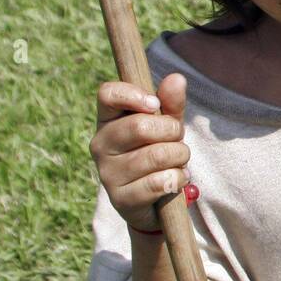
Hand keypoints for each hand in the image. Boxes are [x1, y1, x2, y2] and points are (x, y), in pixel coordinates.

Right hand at [88, 74, 191, 232]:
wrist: (155, 202)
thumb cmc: (159, 153)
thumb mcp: (167, 126)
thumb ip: (171, 103)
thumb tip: (177, 78)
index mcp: (108, 120)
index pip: (107, 93)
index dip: (134, 95)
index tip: (155, 105)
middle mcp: (100, 144)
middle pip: (140, 126)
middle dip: (172, 132)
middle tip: (177, 140)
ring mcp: (107, 173)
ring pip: (157, 155)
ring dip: (179, 157)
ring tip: (177, 162)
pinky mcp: (121, 199)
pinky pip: (161, 181)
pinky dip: (179, 178)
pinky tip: (175, 180)